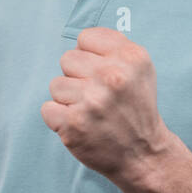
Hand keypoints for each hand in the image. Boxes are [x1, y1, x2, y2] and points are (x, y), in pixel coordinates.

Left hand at [41, 26, 171, 183]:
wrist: (144, 155)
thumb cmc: (137, 108)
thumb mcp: (141, 68)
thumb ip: (114, 46)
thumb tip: (81, 40)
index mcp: (131, 57)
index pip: (85, 38)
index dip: (90, 56)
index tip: (102, 74)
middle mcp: (112, 76)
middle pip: (67, 59)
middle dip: (78, 77)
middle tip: (98, 97)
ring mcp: (92, 101)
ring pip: (56, 84)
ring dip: (69, 100)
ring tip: (90, 112)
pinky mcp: (73, 124)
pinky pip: (47, 109)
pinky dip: (59, 119)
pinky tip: (80, 125)